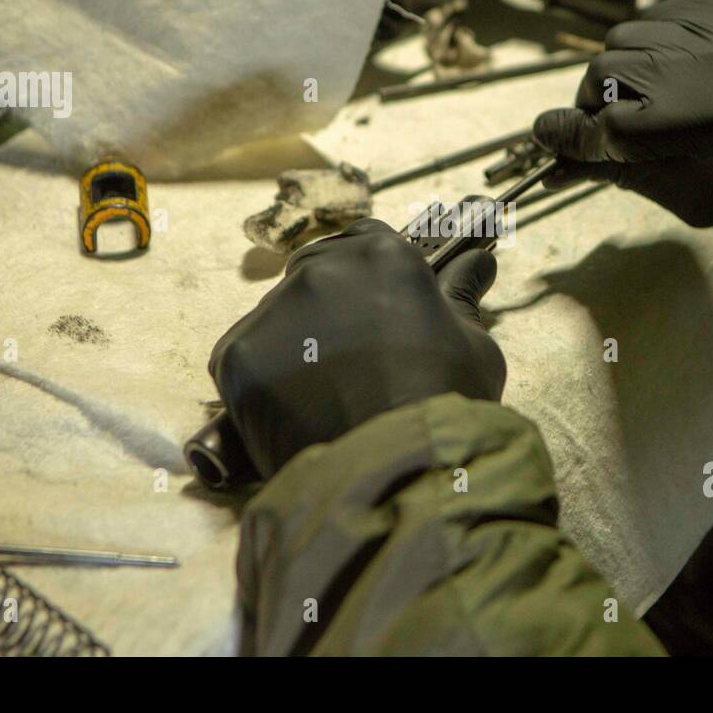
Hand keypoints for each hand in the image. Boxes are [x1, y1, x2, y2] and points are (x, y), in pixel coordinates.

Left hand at [209, 219, 505, 477]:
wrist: (395, 469)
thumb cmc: (445, 405)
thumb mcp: (474, 347)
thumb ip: (461, 298)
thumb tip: (476, 265)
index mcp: (383, 257)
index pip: (365, 243)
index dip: (370, 278)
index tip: (377, 307)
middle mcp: (321, 270)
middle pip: (315, 274)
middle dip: (330, 308)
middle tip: (352, 360)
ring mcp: (273, 311)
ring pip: (278, 318)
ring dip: (296, 345)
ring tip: (324, 397)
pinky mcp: (236, 354)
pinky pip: (245, 359)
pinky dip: (263, 382)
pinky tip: (293, 412)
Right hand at [534, 0, 712, 226]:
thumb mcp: (694, 195)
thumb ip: (623, 172)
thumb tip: (553, 156)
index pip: (618, 126)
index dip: (576, 137)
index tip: (546, 139)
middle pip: (611, 72)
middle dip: (597, 105)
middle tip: (607, 125)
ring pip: (627, 34)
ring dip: (623, 71)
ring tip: (649, 96)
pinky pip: (661, 11)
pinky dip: (655, 42)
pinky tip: (681, 68)